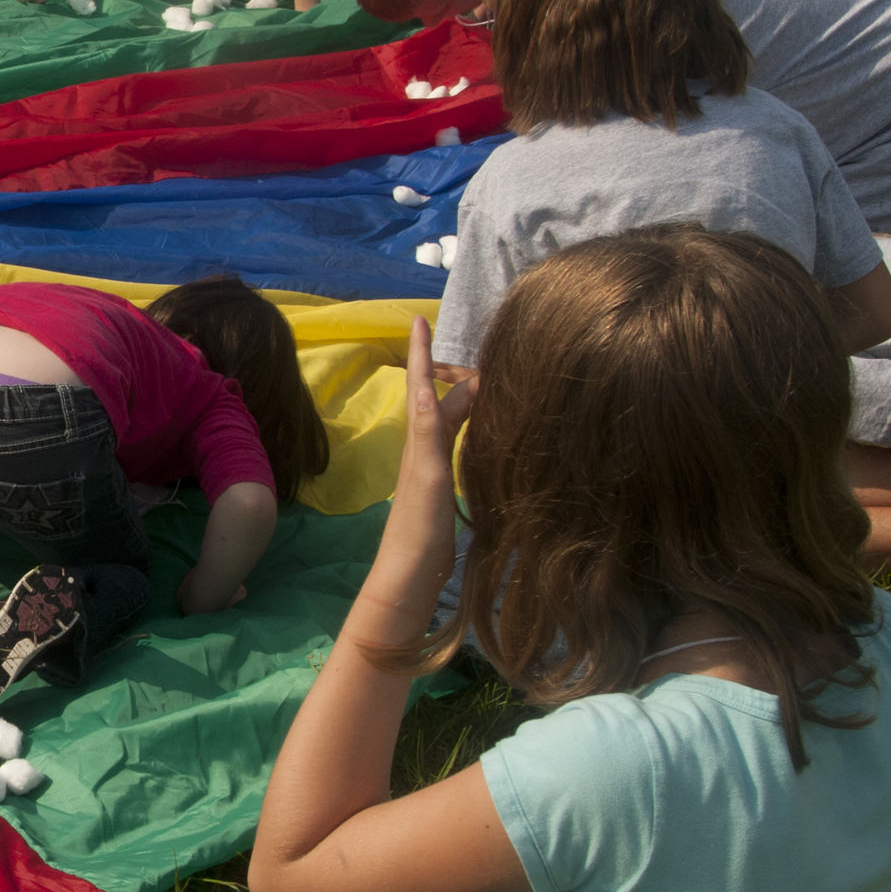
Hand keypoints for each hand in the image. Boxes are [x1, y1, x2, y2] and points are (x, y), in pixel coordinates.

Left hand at [380, 317, 476, 592]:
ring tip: (481, 375)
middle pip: (439, 396)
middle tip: (476, 349)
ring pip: (448, 417)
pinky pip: (456, 441)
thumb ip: (427, 431)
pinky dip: (467, 424)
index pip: (424, 384)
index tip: (420, 318)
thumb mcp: (426, 474)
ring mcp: (433, 465)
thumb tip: (424, 384)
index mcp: (422, 439)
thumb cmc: (419, 527)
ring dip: (460, 394)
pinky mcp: (443, 485)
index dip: (423, 352)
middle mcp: (424, 446)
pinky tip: (478, 428)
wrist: (410, 574)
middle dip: (451, 369)